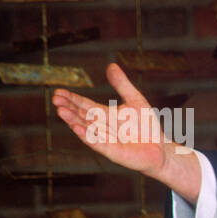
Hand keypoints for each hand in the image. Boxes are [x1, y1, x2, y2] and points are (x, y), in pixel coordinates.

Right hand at [53, 62, 200, 202]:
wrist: (161, 149)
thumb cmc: (146, 126)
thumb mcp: (135, 100)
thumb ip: (122, 85)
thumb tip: (111, 65)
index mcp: (104, 115)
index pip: (84, 105)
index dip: (72, 99)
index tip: (58, 92)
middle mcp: (102, 128)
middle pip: (82, 117)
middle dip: (68, 108)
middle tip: (55, 100)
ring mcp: (107, 141)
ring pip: (87, 130)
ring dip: (74, 121)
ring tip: (61, 111)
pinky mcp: (115, 153)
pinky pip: (99, 144)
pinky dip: (89, 136)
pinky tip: (78, 129)